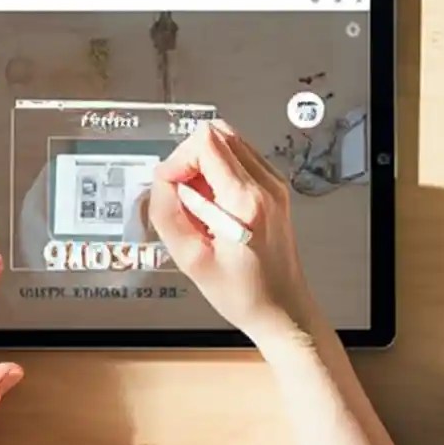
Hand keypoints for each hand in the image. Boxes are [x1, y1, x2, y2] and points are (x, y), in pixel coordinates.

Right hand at [148, 120, 316, 343]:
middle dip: (190, 160)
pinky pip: (239, 161)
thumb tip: (161, 180)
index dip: (179, 160)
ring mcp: (274, 185)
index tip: (173, 189)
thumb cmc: (243, 293)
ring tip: (200, 205)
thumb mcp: (191, 260)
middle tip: (184, 197)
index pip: (205, 142)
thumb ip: (168, 213)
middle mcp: (265, 185)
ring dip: (204, 167)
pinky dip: (218, 174)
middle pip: (216, 135)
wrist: (282, 309)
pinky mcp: (274, 190)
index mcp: (246, 200)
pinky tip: (214, 207)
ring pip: (228, 144)